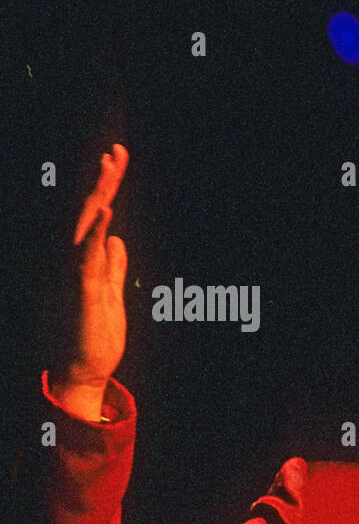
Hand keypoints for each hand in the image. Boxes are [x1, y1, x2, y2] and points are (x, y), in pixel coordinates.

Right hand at [50, 144, 129, 419]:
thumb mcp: (111, 294)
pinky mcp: (83, 292)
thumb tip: (117, 241)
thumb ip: (113, 267)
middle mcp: (77, 262)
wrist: (84, 371)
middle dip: (104, 182)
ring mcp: (77, 275)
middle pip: (90, 213)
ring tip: (107, 167)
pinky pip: (88, 258)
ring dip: (98, 196)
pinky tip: (106, 212)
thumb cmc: (94, 336)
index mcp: (86, 261)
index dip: (107, 187)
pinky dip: (96, 234)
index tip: (117, 158)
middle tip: (116, 152)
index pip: (98, 217)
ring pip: (86, 228)